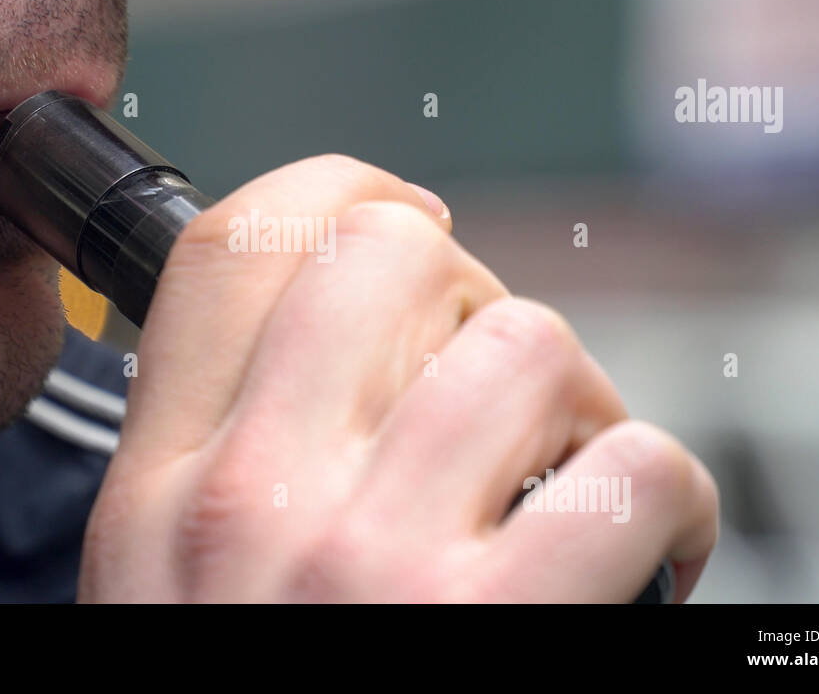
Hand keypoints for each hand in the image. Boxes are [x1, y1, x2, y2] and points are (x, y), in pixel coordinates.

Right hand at [78, 155, 717, 601]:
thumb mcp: (161, 582)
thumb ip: (222, 456)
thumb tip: (344, 341)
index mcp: (160, 487)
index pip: (236, 242)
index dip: (339, 189)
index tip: (400, 217)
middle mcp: (251, 502)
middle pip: (392, 249)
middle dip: (467, 282)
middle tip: (485, 362)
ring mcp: (370, 562)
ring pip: (529, 341)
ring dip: (575, 399)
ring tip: (564, 471)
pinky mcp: (495, 629)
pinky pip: (629, 467)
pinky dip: (658, 494)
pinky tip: (636, 545)